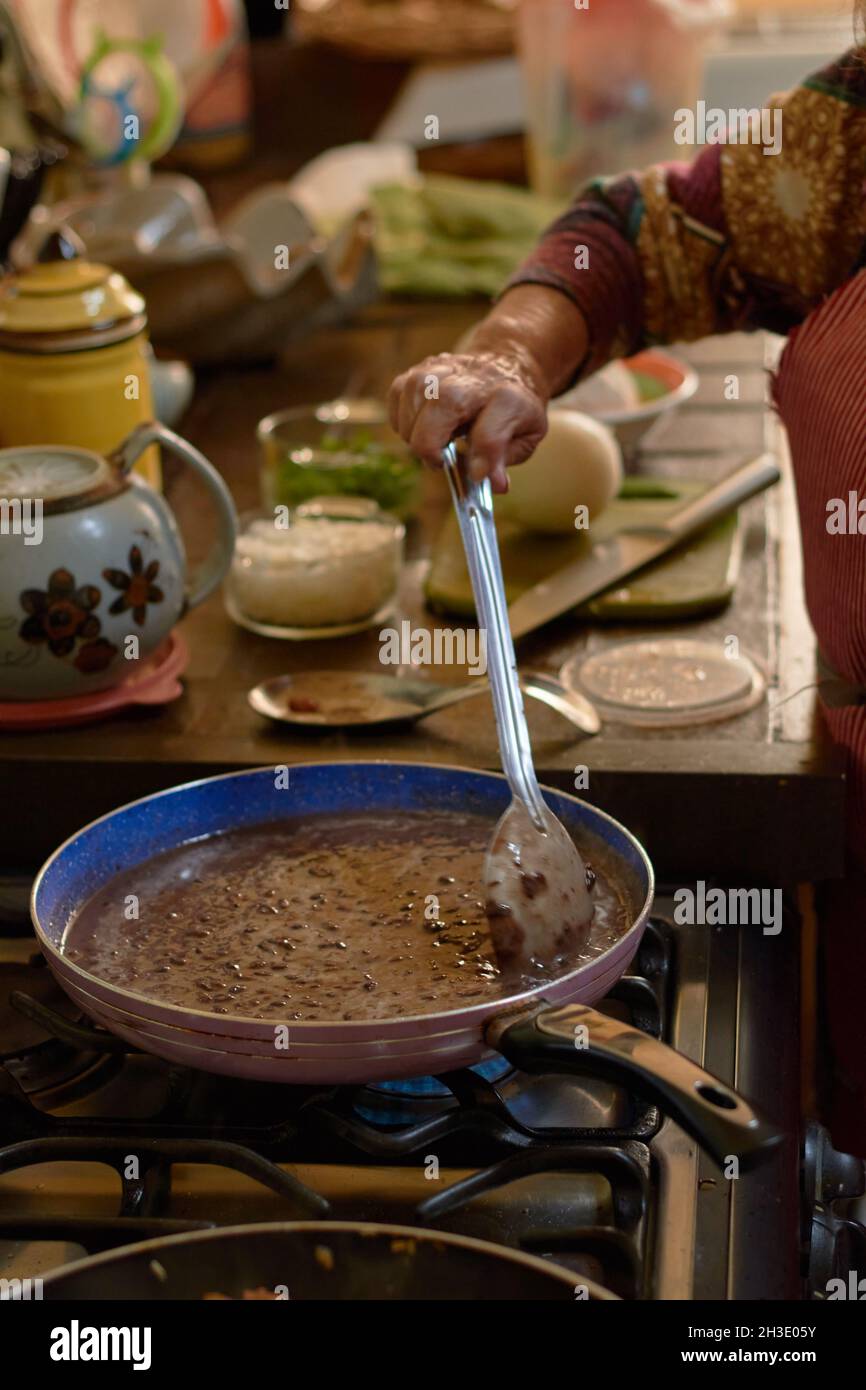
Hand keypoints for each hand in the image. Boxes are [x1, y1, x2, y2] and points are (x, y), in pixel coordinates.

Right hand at [387, 347, 548, 493]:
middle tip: (441, 460)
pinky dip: (402, 418)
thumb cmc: (511, 409)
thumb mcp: (526, 436)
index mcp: (508, 399)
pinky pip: (397, 394)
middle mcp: (473, 379)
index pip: (489, 436)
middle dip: (431, 445)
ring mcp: (443, 368)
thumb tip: (495, 484)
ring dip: (415, 432)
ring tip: (434, 441)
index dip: (480, 462)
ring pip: (414, 400)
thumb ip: (506, 459)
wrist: (502, 367)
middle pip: (443, 408)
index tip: (475, 476)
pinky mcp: (420, 368)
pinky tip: (419, 426)